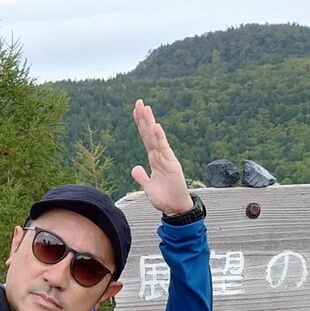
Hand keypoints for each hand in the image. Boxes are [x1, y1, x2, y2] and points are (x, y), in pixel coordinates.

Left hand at [130, 99, 192, 216]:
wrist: (175, 208)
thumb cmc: (164, 198)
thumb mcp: (147, 186)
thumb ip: (141, 176)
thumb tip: (135, 167)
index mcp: (154, 159)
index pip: (146, 138)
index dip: (140, 125)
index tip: (136, 111)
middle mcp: (160, 156)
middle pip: (150, 134)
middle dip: (144, 118)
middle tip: (139, 102)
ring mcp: (166, 159)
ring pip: (156, 138)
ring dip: (150, 123)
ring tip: (146, 108)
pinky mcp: (172, 164)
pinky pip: (164, 149)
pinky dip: (160, 138)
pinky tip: (156, 126)